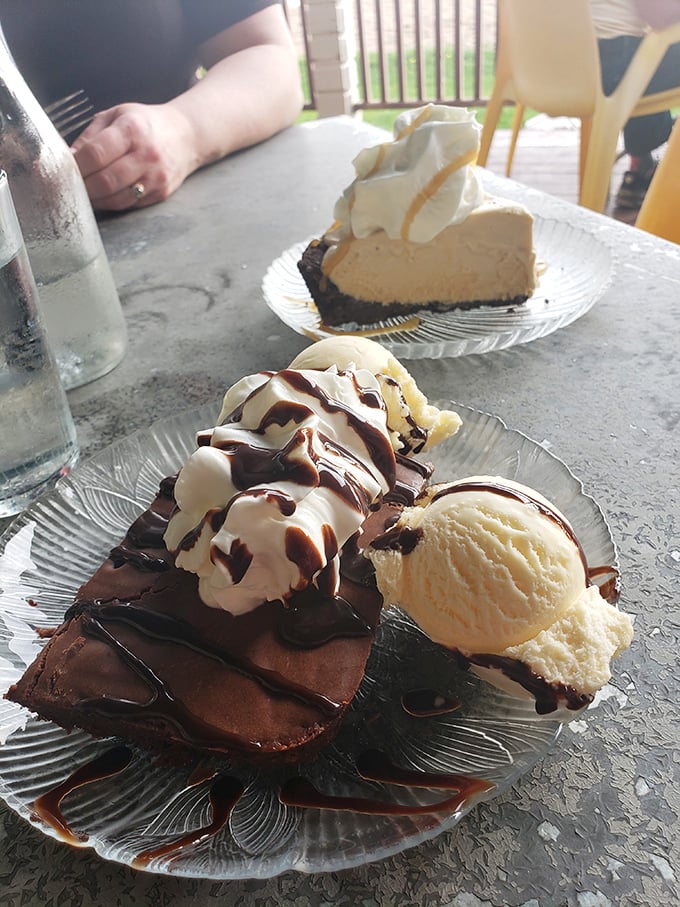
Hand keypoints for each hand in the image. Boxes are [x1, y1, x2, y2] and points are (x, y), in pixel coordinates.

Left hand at [71, 102, 197, 210]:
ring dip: (95, 199)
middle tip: (70, 185)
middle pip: (105, 181)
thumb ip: (90, 137)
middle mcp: (146, 155)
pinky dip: (111, 203)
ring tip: (84, 193)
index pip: (95, 154)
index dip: (75, 166)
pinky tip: (103, 196)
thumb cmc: (146, 123)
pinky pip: (129, 204)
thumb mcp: (116, 116)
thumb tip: (67, 159)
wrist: (186, 136)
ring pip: (117, 198)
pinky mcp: (161, 193)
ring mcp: (156, 177)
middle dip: (83, 186)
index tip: (63, 169)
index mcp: (132, 130)